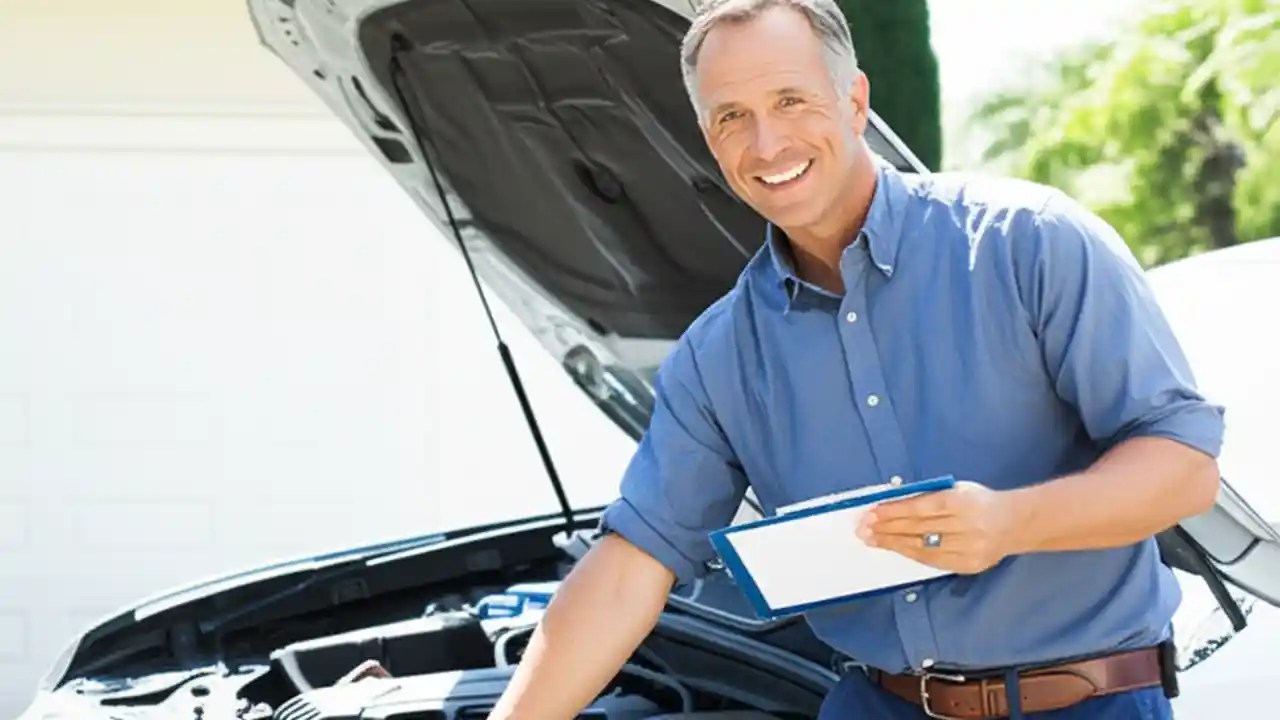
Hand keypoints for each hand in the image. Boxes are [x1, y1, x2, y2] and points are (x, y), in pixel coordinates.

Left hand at [855, 481, 1018, 574]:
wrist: (1015, 523)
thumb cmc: (979, 501)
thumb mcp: (957, 490)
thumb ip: (929, 497)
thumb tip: (892, 504)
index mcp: (961, 502)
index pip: (920, 508)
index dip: (894, 512)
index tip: (872, 512)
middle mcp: (965, 526)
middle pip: (918, 529)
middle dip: (887, 529)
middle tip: (864, 528)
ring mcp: (968, 548)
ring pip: (923, 548)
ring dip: (894, 543)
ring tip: (873, 539)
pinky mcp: (968, 565)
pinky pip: (933, 562)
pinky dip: (911, 554)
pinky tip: (895, 549)